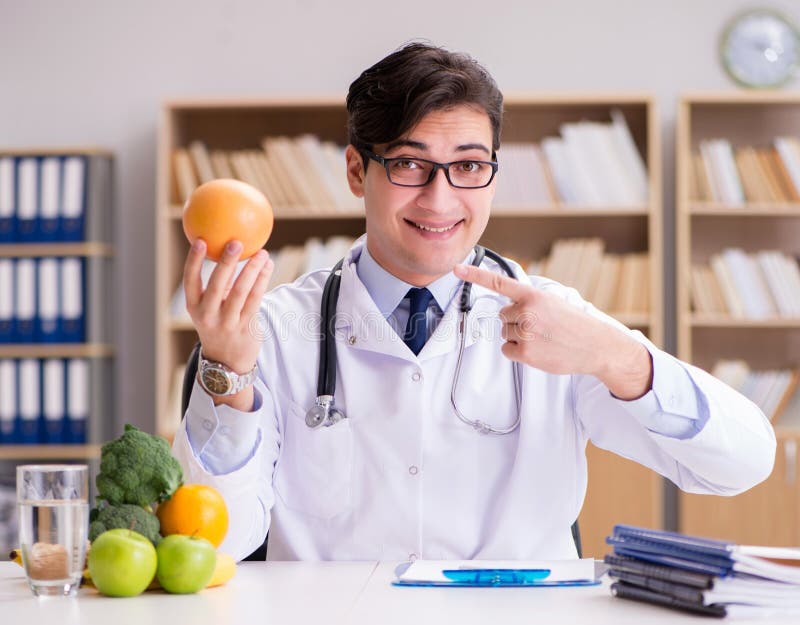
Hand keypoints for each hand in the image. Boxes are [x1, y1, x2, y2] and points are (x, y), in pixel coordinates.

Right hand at [184, 239, 273, 401]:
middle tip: (236, 243)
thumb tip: (224, 248)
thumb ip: (214, 284)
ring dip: (252, 269)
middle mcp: (208, 315)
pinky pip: (255, 299)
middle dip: (227, 262)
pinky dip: (262, 280)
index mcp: (194, 307)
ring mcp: (227, 322)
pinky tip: (268, 266)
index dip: (194, 260)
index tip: (201, 241)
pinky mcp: (246, 327)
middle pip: (217, 284)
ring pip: (241, 291)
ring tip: (262, 253)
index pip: (190, 280)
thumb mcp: (208, 309)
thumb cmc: (218, 324)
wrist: (227, 362)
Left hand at [453, 263, 651, 399]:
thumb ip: (529, 301)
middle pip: (503, 316)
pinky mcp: (526, 353)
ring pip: (505, 333)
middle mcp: (526, 312)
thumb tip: (508, 307)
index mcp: (533, 295)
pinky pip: (507, 350)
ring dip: (519, 336)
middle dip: (517, 321)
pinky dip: (518, 351)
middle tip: (541, 326)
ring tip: (543, 338)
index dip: (475, 275)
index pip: (498, 283)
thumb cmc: (575, 324)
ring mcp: (525, 333)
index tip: (457, 268)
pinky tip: (538, 349)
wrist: (596, 346)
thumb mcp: (553, 302)